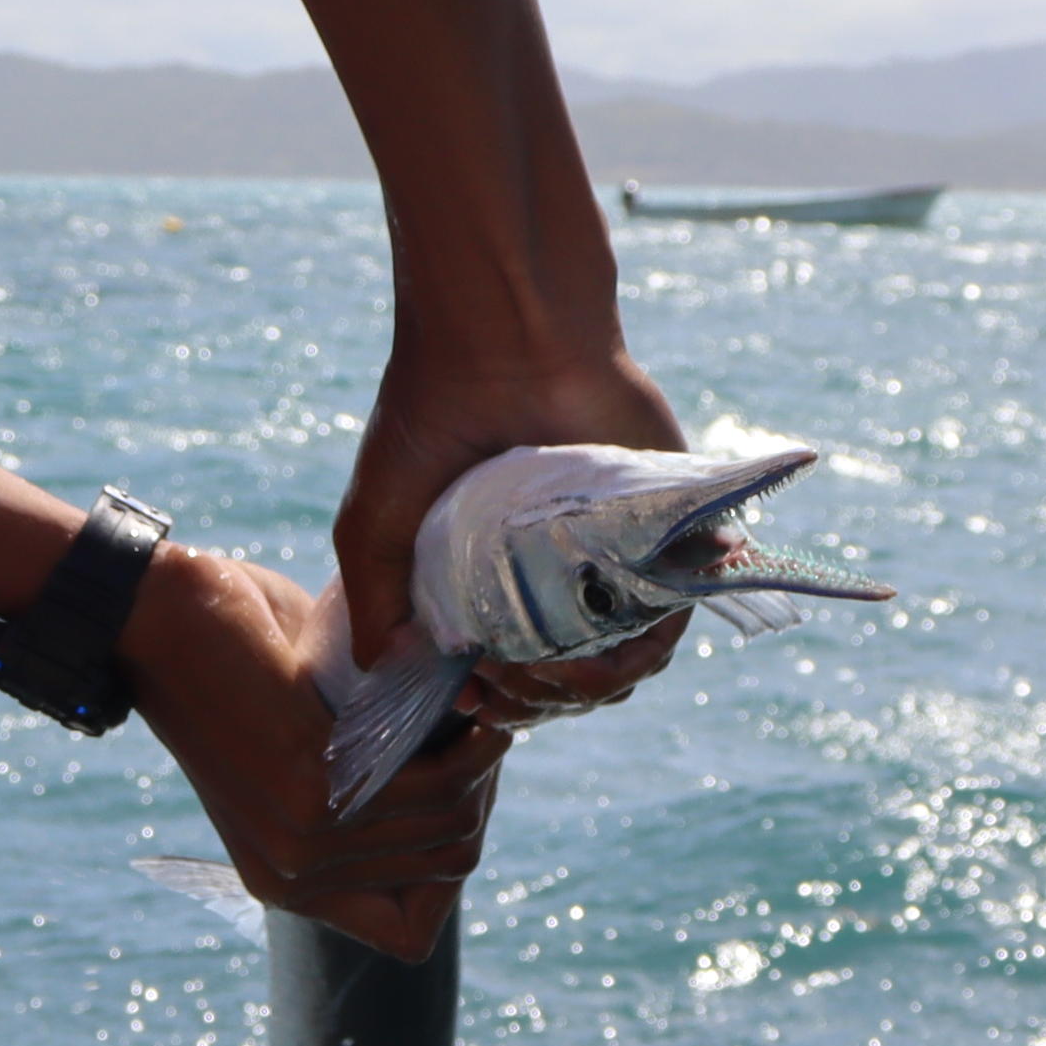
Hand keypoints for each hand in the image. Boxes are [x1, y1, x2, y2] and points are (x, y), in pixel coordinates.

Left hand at [121, 543, 501, 959]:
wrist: (156, 620)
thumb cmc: (239, 668)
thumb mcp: (301, 762)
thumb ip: (362, 802)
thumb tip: (457, 807)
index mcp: (287, 886)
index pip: (409, 932)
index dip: (447, 868)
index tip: (453, 792)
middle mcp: (292, 881)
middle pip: (444, 867)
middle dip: (478, 800)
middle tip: (474, 732)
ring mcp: (299, 843)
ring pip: (449, 828)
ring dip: (479, 769)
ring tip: (476, 713)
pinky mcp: (309, 792)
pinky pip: (429, 789)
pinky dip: (466, 749)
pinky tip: (470, 711)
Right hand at [335, 332, 696, 732]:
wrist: (499, 341)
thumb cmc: (430, 418)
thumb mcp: (376, 523)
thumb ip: (377, 599)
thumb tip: (385, 671)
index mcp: (512, 572)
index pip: (523, 667)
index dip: (499, 700)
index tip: (465, 697)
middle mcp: (570, 568)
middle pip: (575, 676)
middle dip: (532, 704)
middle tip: (491, 688)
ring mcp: (621, 553)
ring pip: (625, 661)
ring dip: (576, 693)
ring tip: (527, 677)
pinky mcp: (667, 530)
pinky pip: (670, 622)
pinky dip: (629, 658)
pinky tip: (576, 662)